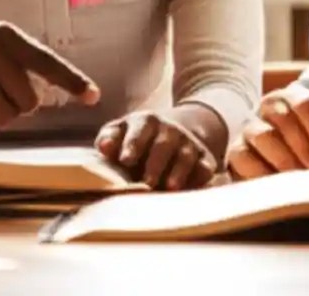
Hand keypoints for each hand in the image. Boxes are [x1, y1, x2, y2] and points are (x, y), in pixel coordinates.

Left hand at [96, 108, 219, 190]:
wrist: (175, 132)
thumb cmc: (138, 138)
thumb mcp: (121, 131)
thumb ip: (109, 138)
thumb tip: (103, 147)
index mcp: (146, 121)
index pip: (139, 131)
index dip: (132, 144)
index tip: (124, 159)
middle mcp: (170, 130)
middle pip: (163, 145)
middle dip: (155, 164)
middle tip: (146, 182)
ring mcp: (189, 144)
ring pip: (185, 156)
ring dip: (178, 172)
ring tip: (169, 188)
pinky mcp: (204, 159)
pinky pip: (205, 167)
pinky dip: (201, 176)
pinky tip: (193, 188)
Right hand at [228, 88, 308, 179]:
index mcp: (297, 97)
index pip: (306, 105)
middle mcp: (270, 108)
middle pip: (284, 120)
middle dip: (304, 149)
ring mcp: (251, 130)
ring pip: (262, 136)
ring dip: (284, 161)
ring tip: (302, 184)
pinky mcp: (238, 155)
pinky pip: (241, 158)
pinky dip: (259, 174)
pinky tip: (279, 191)